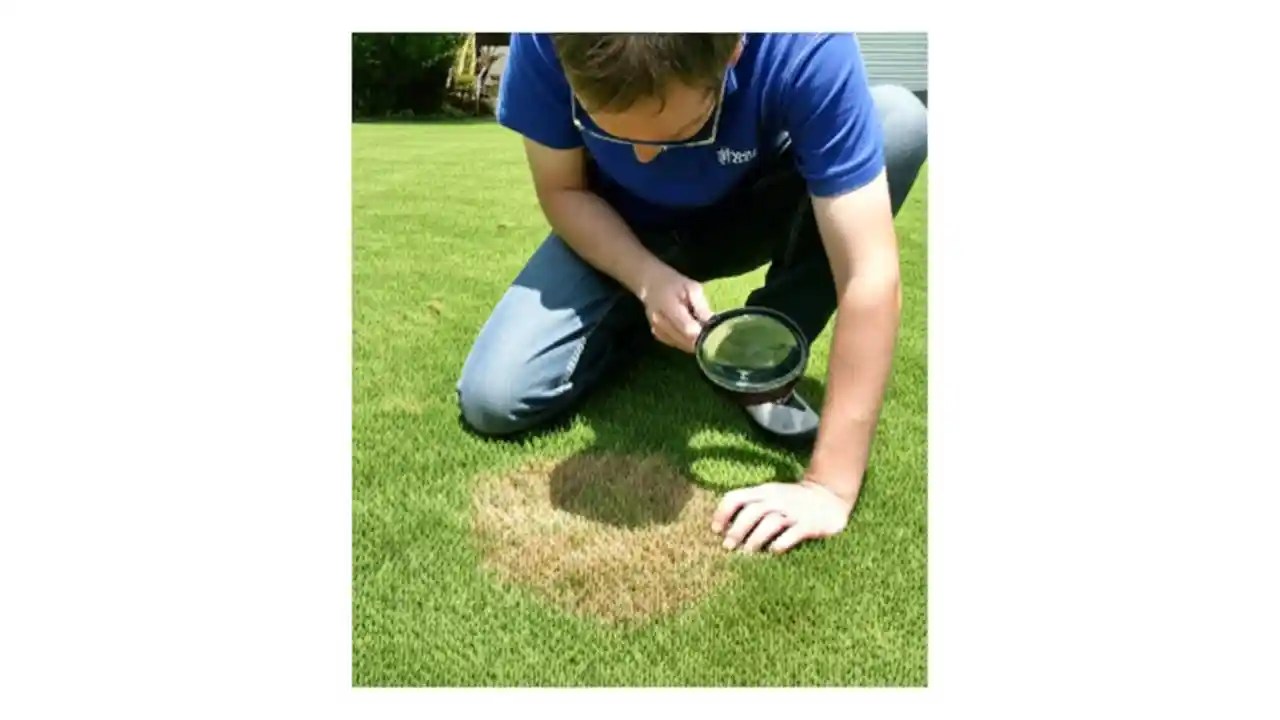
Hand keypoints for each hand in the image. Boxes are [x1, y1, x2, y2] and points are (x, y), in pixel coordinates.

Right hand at [636, 263, 713, 353]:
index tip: (716, 331)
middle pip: (686, 341)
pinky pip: (677, 344)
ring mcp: (657, 331)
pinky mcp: (658, 336)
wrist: (652, 284)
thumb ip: (701, 307)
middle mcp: (660, 323)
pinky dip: (686, 341)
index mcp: (669, 307)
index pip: (688, 330)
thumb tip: (713, 324)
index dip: (704, 334)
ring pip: (682, 345)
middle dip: (701, 339)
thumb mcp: (692, 288)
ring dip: (694, 342)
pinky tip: (691, 332)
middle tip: (713, 332)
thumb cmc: (675, 284)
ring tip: (702, 330)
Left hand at [710, 479, 854, 554]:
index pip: (736, 497)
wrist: (829, 495)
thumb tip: (724, 527)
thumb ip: (751, 506)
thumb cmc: (793, 500)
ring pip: (770, 523)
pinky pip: (793, 533)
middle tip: (728, 547)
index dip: (722, 513)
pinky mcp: (810, 524)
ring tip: (747, 554)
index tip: (715, 530)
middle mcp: (777, 499)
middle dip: (737, 530)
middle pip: (751, 512)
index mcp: (764, 492)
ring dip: (755, 539)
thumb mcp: (771, 496)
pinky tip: (773, 552)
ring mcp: (794, 511)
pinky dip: (781, 543)